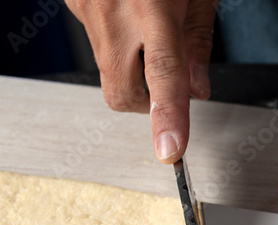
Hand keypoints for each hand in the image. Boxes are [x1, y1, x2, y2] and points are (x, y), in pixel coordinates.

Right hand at [67, 0, 216, 162]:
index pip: (164, 75)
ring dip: (131, 67)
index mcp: (153, 6)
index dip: (168, 117)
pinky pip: (95, 39)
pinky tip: (127, 10)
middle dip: (146, 102)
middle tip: (167, 82)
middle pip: (123, 91)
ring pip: (107, 69)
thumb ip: (198, 41)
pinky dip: (117, 39)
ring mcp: (84, 7)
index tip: (170, 149)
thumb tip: (198, 91)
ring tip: (149, 30)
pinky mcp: (70, 2)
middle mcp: (113, 10)